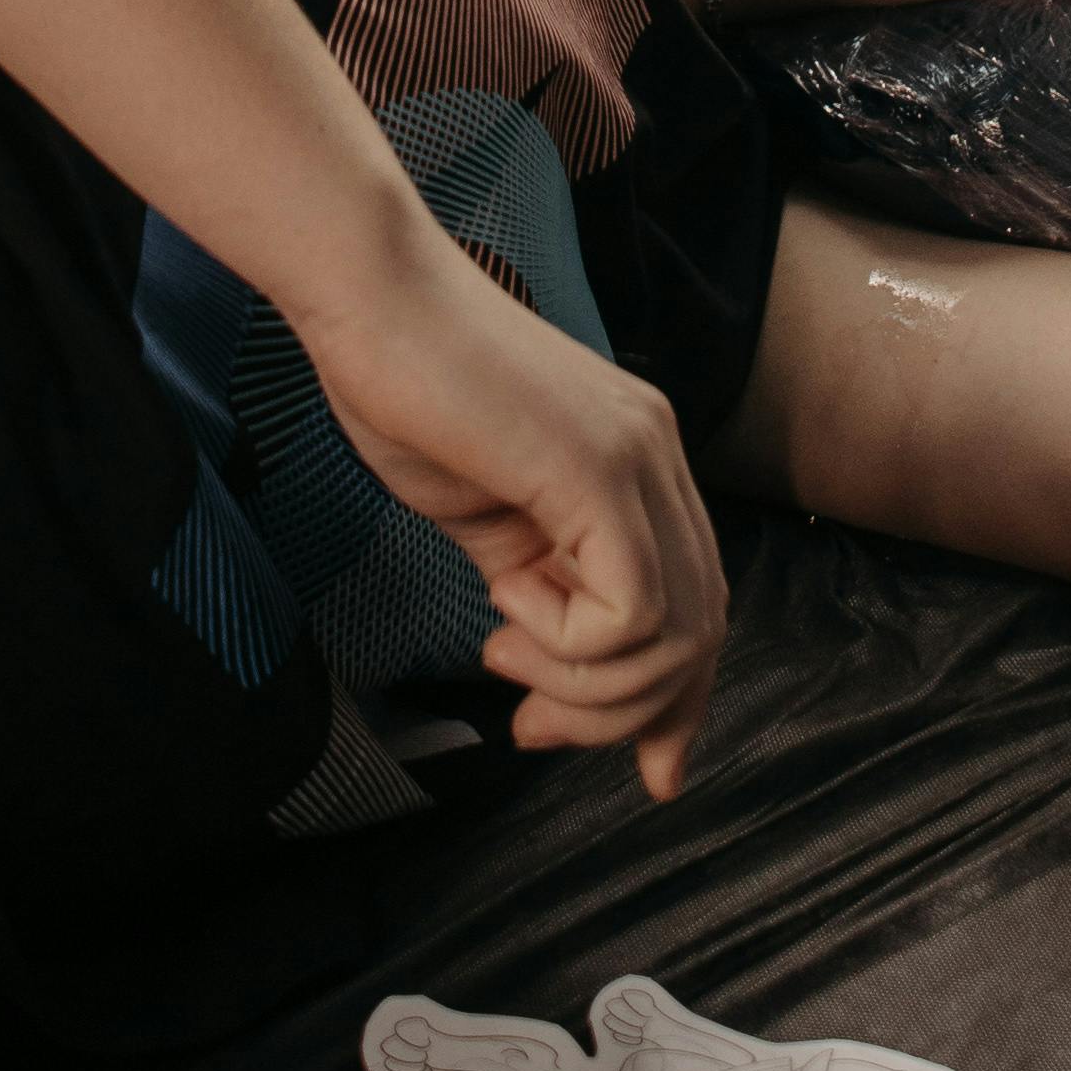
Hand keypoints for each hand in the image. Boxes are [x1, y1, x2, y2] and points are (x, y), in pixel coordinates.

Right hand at [291, 229, 725, 799]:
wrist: (369, 301)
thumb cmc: (405, 393)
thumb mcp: (490, 517)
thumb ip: (541, 582)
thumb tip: (558, 672)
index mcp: (639, 461)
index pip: (698, 604)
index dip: (674, 703)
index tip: (641, 768)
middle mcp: (659, 455)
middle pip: (702, 633)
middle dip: (623, 716)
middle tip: (530, 728)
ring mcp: (639, 458)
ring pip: (675, 639)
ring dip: (584, 689)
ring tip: (501, 649)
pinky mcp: (602, 470)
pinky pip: (629, 614)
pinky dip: (568, 647)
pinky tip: (504, 605)